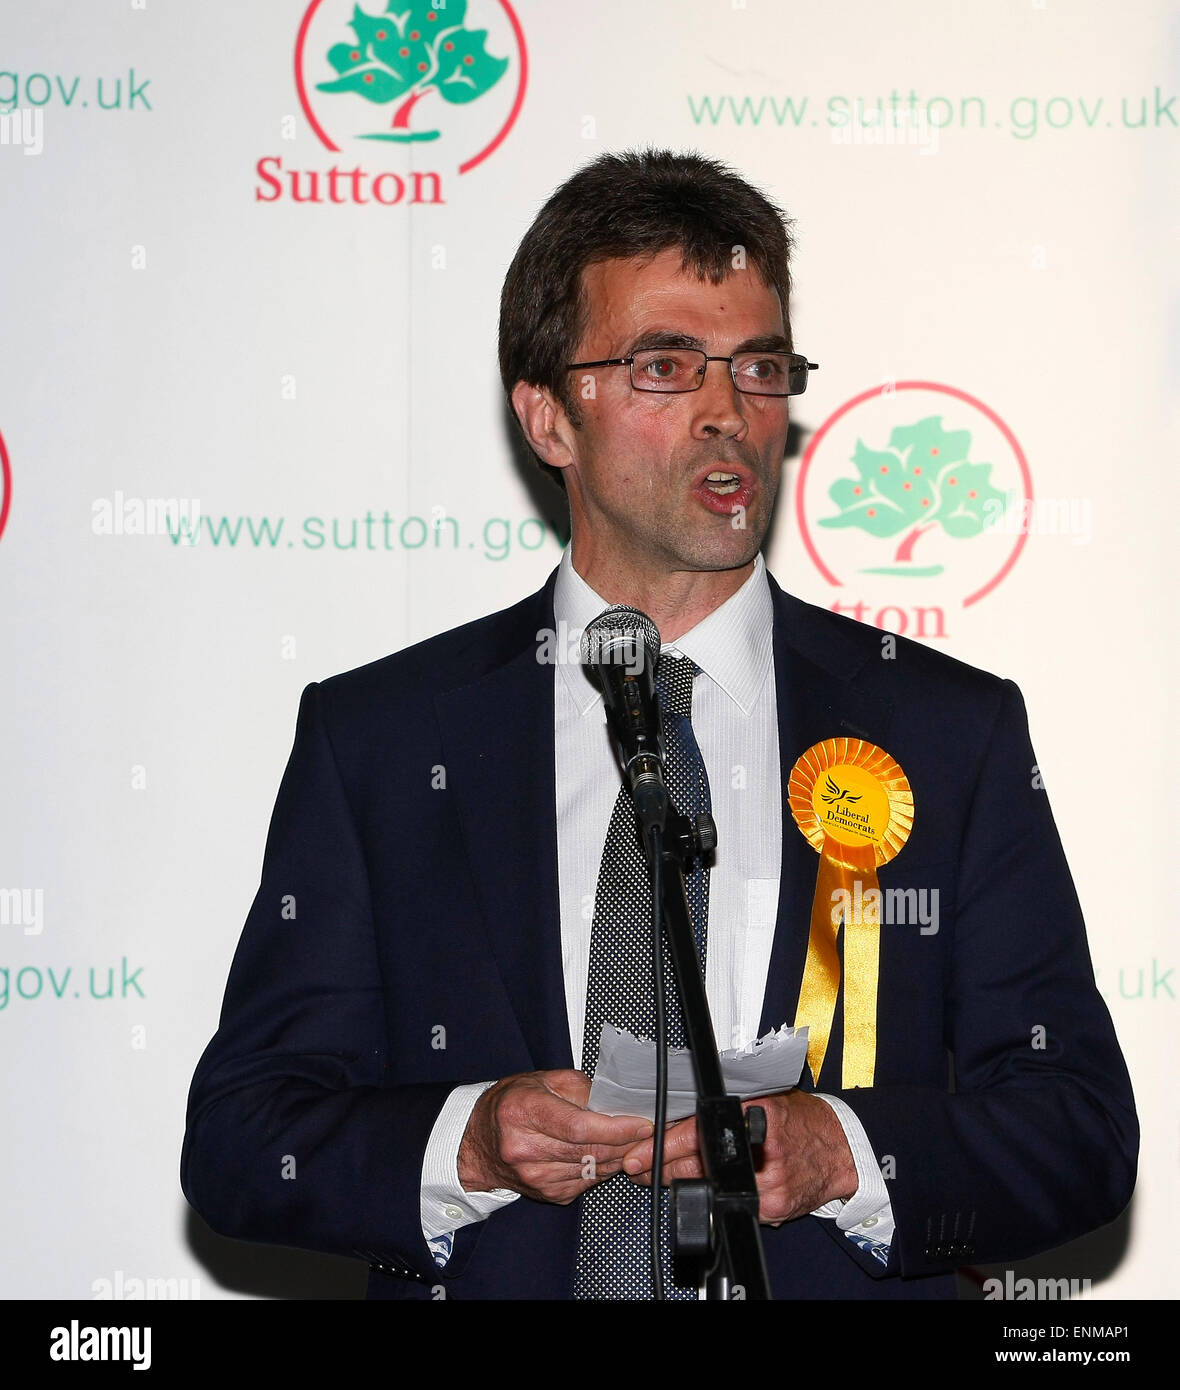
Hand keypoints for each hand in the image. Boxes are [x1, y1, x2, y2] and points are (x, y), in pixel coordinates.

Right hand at [457, 1069, 654, 1204]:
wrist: (479, 1142)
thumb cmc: (510, 1106)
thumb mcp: (541, 1080)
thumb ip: (580, 1088)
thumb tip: (615, 1102)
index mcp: (522, 1112)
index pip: (578, 1127)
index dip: (616, 1128)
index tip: (641, 1123)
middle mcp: (525, 1149)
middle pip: (590, 1151)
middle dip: (626, 1142)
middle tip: (646, 1131)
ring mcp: (534, 1177)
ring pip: (593, 1170)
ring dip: (618, 1157)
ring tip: (628, 1140)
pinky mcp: (546, 1194)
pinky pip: (587, 1183)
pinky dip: (602, 1169)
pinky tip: (604, 1154)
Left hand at [620, 1091, 857, 1224]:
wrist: (838, 1148)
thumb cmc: (801, 1120)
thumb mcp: (763, 1098)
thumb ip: (727, 1107)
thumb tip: (679, 1113)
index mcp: (754, 1113)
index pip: (696, 1133)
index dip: (662, 1145)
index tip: (640, 1151)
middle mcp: (760, 1149)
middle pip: (695, 1164)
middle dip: (660, 1166)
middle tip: (638, 1162)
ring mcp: (767, 1182)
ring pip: (708, 1187)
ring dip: (679, 1181)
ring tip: (659, 1173)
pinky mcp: (774, 1207)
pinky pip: (731, 1203)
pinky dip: (714, 1195)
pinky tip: (702, 1186)